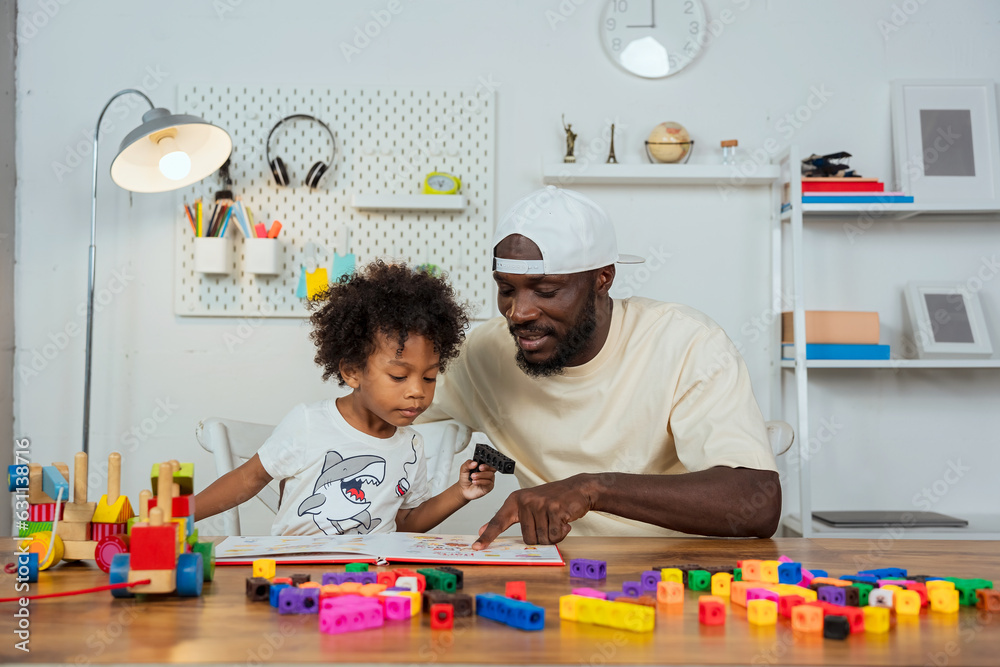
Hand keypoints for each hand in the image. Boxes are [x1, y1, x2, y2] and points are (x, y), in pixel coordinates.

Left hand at [458, 460, 494, 500]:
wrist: (463, 489)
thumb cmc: (465, 479)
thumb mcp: (464, 469)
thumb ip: (468, 464)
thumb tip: (474, 463)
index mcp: (483, 466)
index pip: (489, 462)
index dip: (486, 463)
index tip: (480, 465)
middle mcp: (487, 472)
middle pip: (492, 468)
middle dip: (486, 467)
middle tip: (479, 468)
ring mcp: (489, 479)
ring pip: (490, 475)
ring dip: (481, 475)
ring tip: (473, 477)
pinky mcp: (489, 486)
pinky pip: (488, 483)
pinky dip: (481, 482)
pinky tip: (475, 482)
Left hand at [472, 475, 594, 549]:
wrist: (577, 488)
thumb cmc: (551, 500)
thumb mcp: (526, 505)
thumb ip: (506, 517)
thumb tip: (483, 529)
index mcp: (515, 500)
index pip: (498, 521)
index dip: (488, 536)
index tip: (476, 547)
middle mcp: (525, 501)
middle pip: (527, 538)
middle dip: (541, 537)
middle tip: (548, 523)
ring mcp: (540, 504)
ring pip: (542, 539)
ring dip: (553, 535)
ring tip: (557, 520)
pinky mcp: (555, 509)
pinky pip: (555, 535)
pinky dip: (562, 533)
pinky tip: (565, 520)